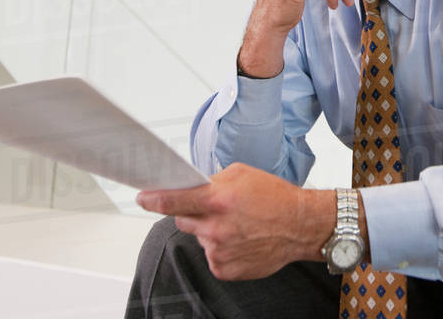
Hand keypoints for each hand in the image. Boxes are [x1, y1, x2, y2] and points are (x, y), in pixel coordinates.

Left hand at [136, 163, 334, 280]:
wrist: (300, 226)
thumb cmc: (274, 197)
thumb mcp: (242, 174)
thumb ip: (212, 181)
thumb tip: (191, 188)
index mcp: (218, 200)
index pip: (173, 201)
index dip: (153, 199)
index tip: (142, 198)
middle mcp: (216, 228)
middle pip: (184, 219)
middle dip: (195, 212)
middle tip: (218, 209)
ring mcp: (219, 251)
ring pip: (199, 237)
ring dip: (211, 230)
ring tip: (238, 225)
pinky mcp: (224, 269)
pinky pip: (211, 255)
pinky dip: (221, 247)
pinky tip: (240, 239)